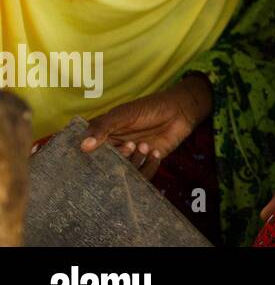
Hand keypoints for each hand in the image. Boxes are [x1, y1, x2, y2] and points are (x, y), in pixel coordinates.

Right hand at [81, 76, 212, 178]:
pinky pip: (141, 176)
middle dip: (114, 160)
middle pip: (103, 166)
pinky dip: (149, 166)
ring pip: (121, 173)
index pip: (85, 151)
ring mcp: (129, 159)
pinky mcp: (145, 166)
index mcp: (102, 137)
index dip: (86, 156)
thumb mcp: (124, 114)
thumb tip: (83, 146)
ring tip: (144, 144)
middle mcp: (113, 150)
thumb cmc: (149, 108)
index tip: (89, 158)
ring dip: (134, 160)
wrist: (180, 111)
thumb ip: (104, 127)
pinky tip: (155, 151)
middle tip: (128, 146)